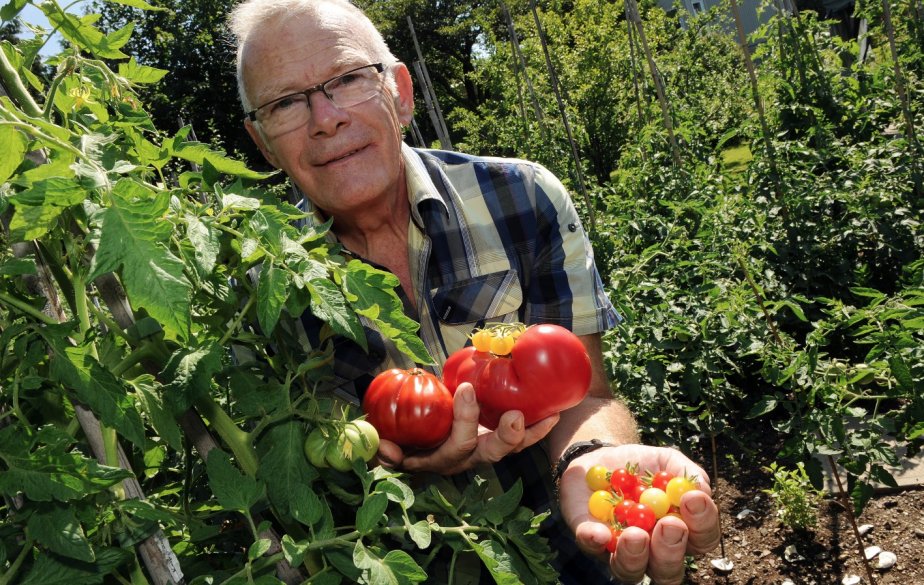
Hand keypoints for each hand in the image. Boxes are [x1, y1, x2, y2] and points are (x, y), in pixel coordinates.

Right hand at [375, 383, 558, 474]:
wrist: (404, 434)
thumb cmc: (395, 433)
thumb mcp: (384, 439)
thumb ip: (383, 444)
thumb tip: (386, 448)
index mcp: (437, 458)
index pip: (455, 446)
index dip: (463, 420)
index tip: (464, 388)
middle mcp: (462, 458)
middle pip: (489, 453)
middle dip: (505, 437)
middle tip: (516, 415)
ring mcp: (479, 449)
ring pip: (509, 448)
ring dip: (529, 434)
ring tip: (549, 415)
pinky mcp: (491, 437)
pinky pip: (518, 437)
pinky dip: (535, 427)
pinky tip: (554, 410)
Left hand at [559, 444, 720, 584]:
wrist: (602, 459)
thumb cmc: (642, 466)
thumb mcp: (667, 460)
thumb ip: (686, 472)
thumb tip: (700, 489)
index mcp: (680, 531)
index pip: (701, 538)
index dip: (703, 523)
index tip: (693, 499)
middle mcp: (653, 550)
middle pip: (669, 569)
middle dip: (671, 549)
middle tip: (669, 524)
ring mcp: (621, 551)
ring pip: (632, 571)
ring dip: (635, 555)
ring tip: (635, 534)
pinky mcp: (590, 540)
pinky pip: (591, 547)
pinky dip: (594, 540)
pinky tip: (597, 532)